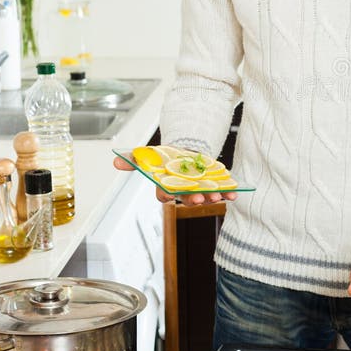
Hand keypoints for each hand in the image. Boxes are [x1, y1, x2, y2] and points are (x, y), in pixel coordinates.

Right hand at [112, 156, 236, 204]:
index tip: (170, 193)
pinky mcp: (213, 186)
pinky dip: (228, 192)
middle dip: (193, 199)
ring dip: (212, 197)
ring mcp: (199, 189)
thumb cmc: (163, 160)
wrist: (183, 152)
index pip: (164, 195)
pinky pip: (221, 191)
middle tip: (200, 198)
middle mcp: (183, 192)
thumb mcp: (148, 157)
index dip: (168, 195)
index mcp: (166, 187)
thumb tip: (116, 162)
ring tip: (218, 196)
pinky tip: (234, 192)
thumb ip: (133, 160)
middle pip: (187, 199)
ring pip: (205, 196)